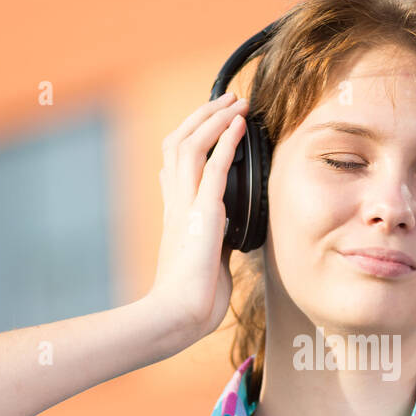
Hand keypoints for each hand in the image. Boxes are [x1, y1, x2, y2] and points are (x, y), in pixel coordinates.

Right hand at [149, 92, 249, 335]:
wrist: (179, 315)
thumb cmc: (194, 299)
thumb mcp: (211, 261)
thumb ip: (218, 241)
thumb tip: (231, 237)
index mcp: (177, 214)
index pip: (176, 165)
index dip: (192, 138)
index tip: (214, 123)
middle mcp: (177, 203)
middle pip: (178, 143)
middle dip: (202, 117)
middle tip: (228, 99)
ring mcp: (185, 206)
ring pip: (189, 145)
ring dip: (214, 119)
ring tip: (235, 101)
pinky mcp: (201, 213)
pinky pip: (212, 167)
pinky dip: (225, 141)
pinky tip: (238, 123)